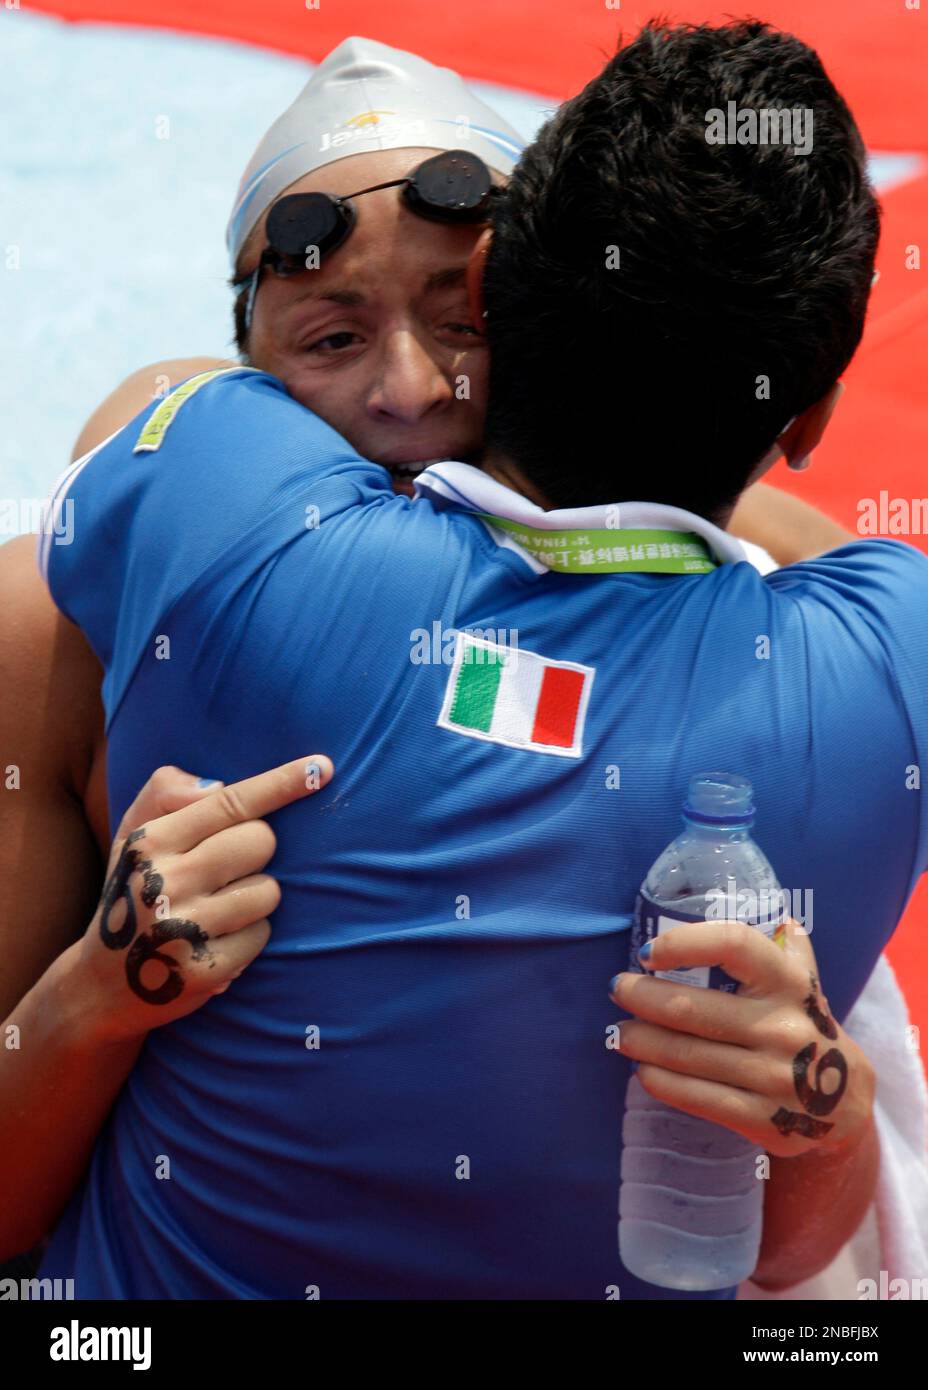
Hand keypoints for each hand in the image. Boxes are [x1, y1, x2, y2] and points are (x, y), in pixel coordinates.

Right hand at [75, 754, 333, 1044]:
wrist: (104, 983)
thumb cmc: (136, 891)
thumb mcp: (134, 837)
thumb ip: (167, 792)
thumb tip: (217, 787)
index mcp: (151, 842)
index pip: (230, 803)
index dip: (281, 783)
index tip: (321, 767)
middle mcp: (165, 882)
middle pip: (261, 841)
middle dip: (257, 852)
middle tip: (226, 871)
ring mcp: (185, 929)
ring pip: (270, 890)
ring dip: (255, 897)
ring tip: (218, 912)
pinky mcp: (206, 970)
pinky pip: (263, 934)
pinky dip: (248, 937)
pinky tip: (216, 943)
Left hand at [608, 918, 875, 1158]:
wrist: (845, 1105)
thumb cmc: (805, 1028)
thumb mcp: (804, 985)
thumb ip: (785, 950)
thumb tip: (772, 912)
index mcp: (789, 983)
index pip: (734, 945)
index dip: (685, 943)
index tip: (649, 952)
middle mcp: (783, 1027)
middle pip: (693, 1008)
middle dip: (643, 998)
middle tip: (618, 989)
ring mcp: (774, 1076)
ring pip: (688, 1055)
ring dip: (642, 1041)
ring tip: (618, 1033)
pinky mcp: (763, 1118)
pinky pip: (700, 1098)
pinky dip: (662, 1083)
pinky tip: (642, 1070)